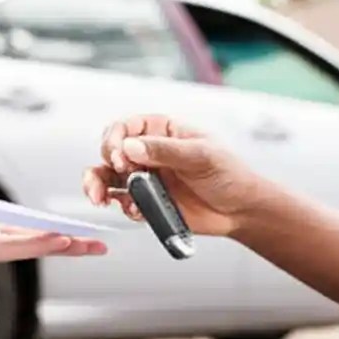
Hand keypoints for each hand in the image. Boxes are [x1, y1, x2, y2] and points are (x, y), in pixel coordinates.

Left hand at [0, 167, 107, 264]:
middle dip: (70, 243)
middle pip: (37, 240)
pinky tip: (57, 240)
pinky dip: (35, 244)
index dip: (54, 226)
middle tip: (101, 245)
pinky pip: (10, 248)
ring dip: (59, 245)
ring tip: (87, 244)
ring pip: (29, 246)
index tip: (80, 228)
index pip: (28, 225)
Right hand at [82, 115, 263, 236]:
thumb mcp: (202, 156)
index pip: (125, 127)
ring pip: (108, 177)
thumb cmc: (229, 175)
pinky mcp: (148, 202)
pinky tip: (136, 211)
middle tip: (120, 173)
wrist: (241, 210)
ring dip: (97, 186)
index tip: (122, 156)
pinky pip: (124, 202)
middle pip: (110, 151)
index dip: (116, 139)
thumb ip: (166, 151)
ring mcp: (147, 177)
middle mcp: (149, 152)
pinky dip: (122, 207)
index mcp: (162, 131)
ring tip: (99, 198)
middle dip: (106, 162)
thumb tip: (131, 146)